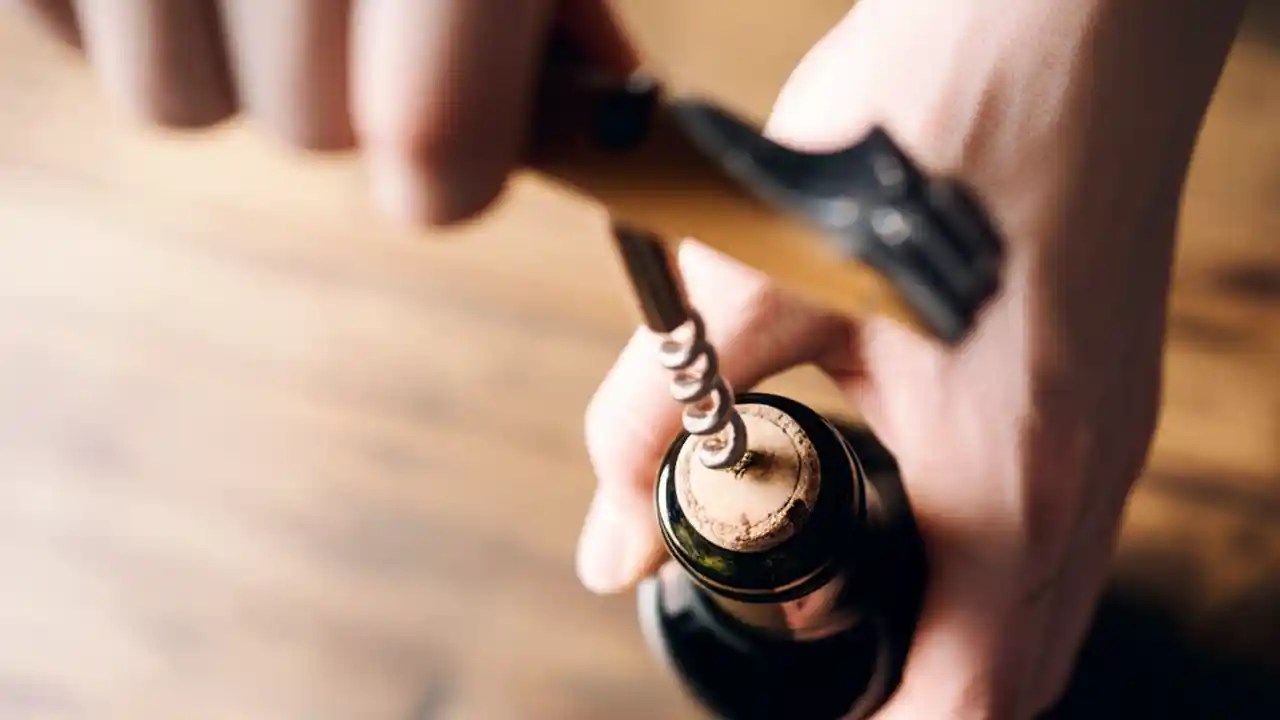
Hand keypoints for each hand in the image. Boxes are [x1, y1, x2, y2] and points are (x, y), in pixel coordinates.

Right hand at [13, 0, 633, 224]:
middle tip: (363, 8)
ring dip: (237, 56)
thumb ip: (557, 1)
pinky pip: (78, 36)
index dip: (450, 170)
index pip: (431, 142)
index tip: (451, 160)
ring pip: (180, 100)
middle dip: (351, 93)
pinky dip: (133, 9)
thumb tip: (599, 102)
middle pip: (310, 131)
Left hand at [576, 1, 1244, 715]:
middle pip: (1017, 666)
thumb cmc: (933, 125)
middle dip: (913, 683)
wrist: (1068, 13)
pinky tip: (903, 472)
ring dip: (948, 614)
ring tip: (848, 570)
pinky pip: (1054, 514)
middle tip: (814, 636)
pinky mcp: (1102, 378)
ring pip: (1042, 596)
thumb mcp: (755, 282)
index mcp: (1008, 475)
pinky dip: (976, 540)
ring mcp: (1109, 428)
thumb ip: (658, 424)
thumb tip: (609, 542)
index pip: (970, 696)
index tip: (811, 699)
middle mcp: (1083, 473)